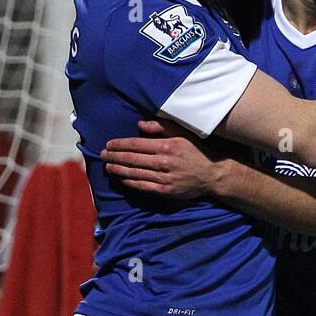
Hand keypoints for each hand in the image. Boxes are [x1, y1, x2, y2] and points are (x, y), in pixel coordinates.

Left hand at [101, 120, 220, 199]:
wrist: (213, 174)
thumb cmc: (197, 151)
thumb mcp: (182, 133)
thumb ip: (161, 127)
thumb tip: (140, 125)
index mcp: (166, 145)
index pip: (136, 144)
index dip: (120, 144)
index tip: (108, 144)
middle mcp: (163, 162)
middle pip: (132, 159)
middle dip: (114, 157)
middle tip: (102, 155)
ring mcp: (164, 178)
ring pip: (135, 173)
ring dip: (119, 170)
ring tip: (108, 167)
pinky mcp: (166, 191)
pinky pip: (143, 186)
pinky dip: (130, 183)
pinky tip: (121, 180)